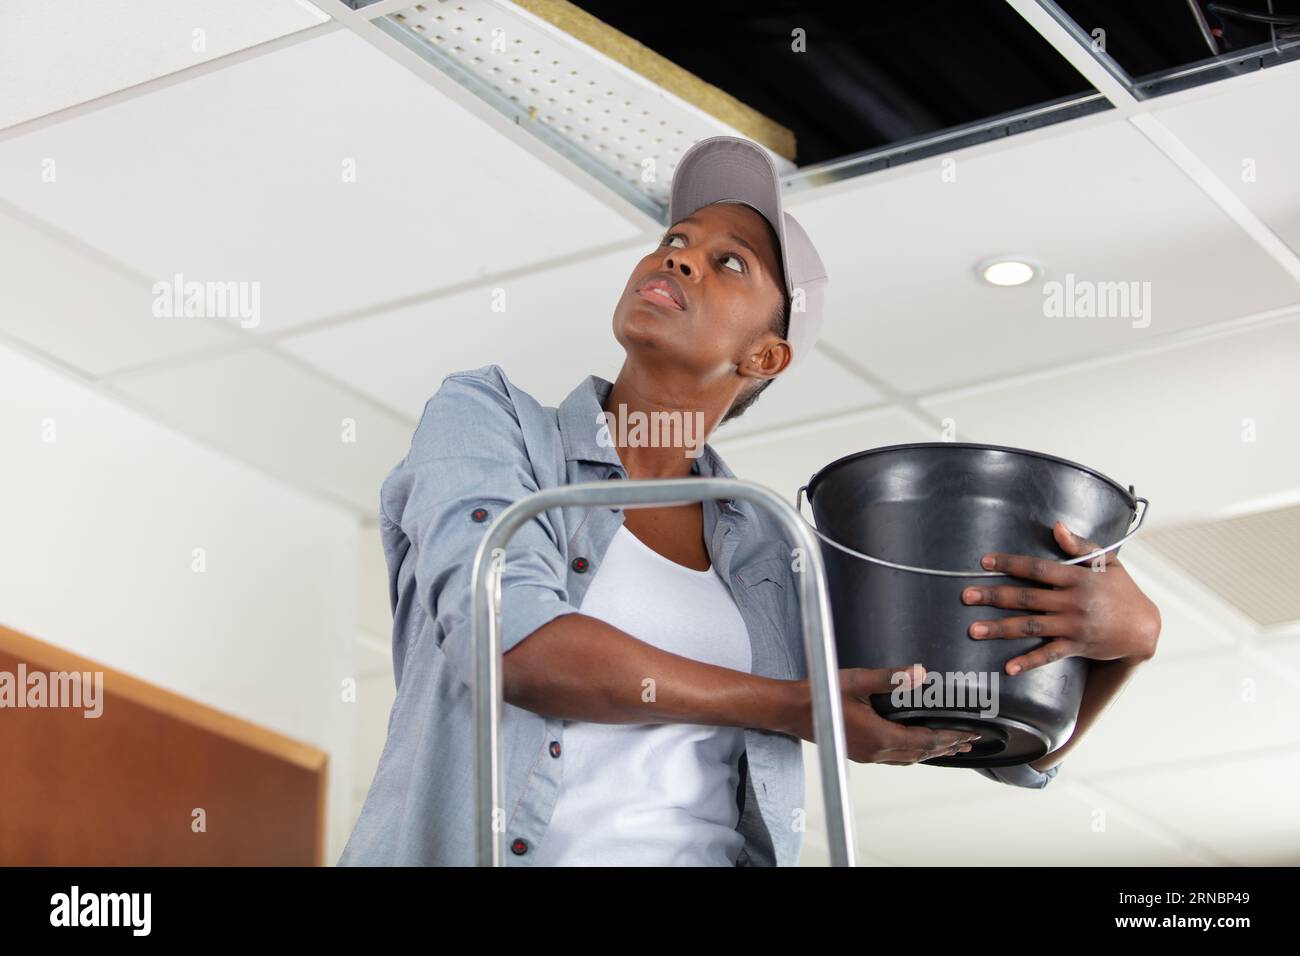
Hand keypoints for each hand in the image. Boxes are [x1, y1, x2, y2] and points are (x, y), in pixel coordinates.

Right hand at [786, 664, 980, 764]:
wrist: (792, 710)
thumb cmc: (822, 694)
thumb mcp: (858, 680)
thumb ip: (890, 677)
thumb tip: (919, 673)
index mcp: (880, 737)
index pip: (926, 741)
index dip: (950, 738)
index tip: (970, 735)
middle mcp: (876, 752)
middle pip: (921, 753)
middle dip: (947, 747)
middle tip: (970, 742)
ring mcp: (868, 755)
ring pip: (909, 759)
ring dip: (932, 752)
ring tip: (950, 748)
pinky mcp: (860, 752)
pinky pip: (895, 758)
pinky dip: (913, 753)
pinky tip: (914, 748)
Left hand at [962, 520, 1160, 674]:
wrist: (1144, 628)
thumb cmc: (1122, 590)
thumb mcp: (1108, 562)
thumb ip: (1081, 546)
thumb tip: (1056, 527)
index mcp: (1077, 578)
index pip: (1037, 569)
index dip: (1010, 564)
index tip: (984, 562)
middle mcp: (1072, 602)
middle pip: (1026, 598)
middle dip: (994, 596)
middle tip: (965, 596)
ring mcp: (1073, 626)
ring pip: (1030, 627)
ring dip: (1000, 629)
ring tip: (973, 630)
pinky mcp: (1077, 647)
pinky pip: (1049, 655)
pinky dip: (1029, 662)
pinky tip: (1008, 667)